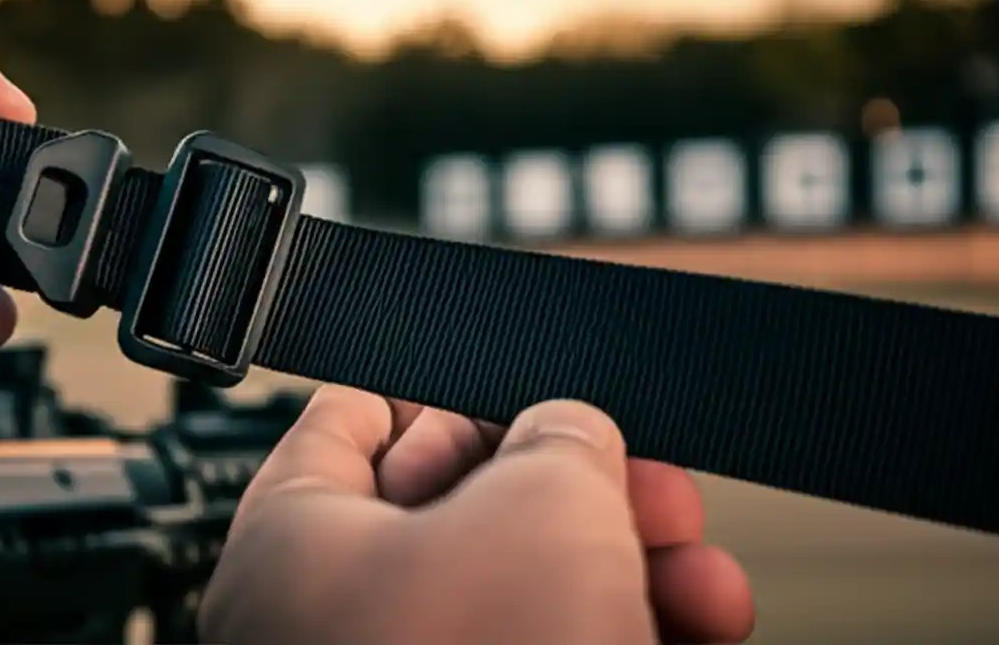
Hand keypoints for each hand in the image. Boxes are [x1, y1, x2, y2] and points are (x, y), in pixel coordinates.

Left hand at [200, 386, 754, 643]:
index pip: (353, 421)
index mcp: (297, 539)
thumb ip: (559, 441)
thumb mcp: (538, 507)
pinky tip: (696, 622)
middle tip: (651, 479)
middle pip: (460, 511)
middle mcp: (332, 619)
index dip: (444, 388)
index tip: (517, 379)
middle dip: (572, 485)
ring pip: (521, 595)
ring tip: (701, 565)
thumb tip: (574, 435)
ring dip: (620, 565)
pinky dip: (618, 633)